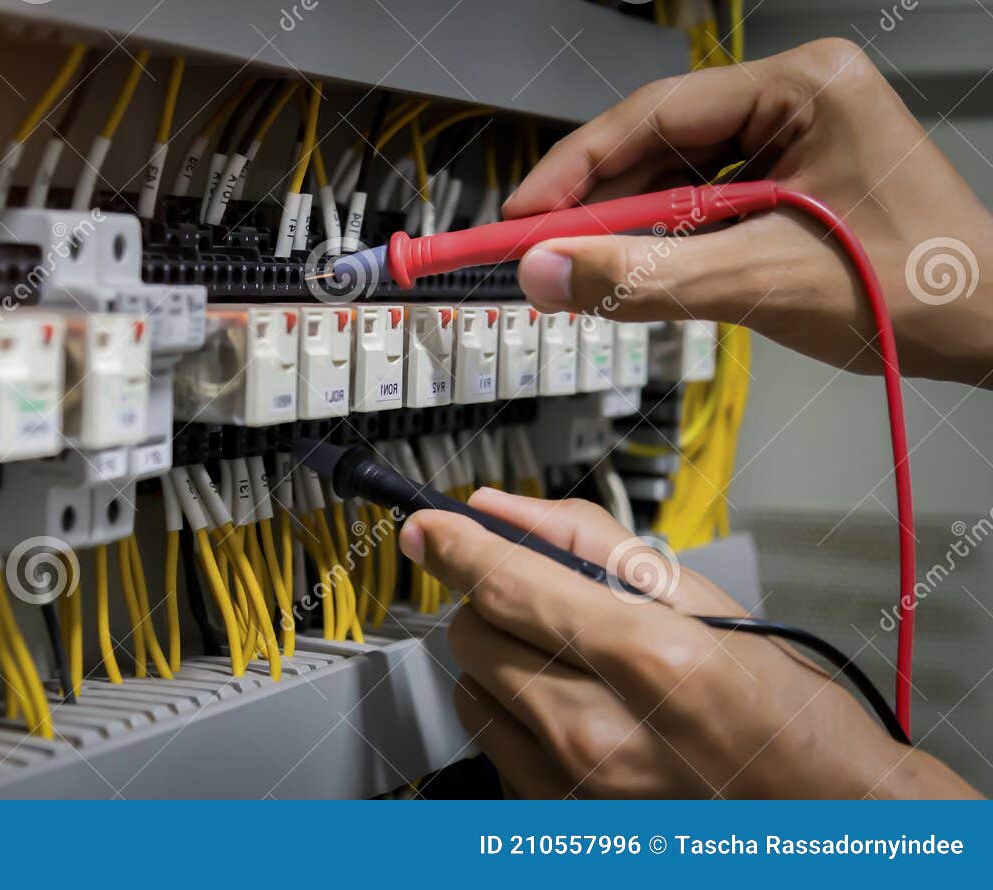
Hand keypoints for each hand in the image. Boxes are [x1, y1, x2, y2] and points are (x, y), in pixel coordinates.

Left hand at [399, 488, 980, 798]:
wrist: (819, 812)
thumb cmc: (778, 708)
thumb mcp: (705, 599)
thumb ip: (588, 541)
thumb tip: (498, 511)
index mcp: (651, 661)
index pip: (509, 587)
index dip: (454, 545)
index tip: (424, 524)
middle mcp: (601, 731)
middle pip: (474, 633)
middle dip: (496, 602)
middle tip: (549, 602)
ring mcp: (574, 785)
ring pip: (470, 685)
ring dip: (501, 659)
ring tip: (572, 662)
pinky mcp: (556, 814)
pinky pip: (487, 738)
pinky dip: (511, 710)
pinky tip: (568, 707)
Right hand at [506, 38, 992, 387]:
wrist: (990, 328)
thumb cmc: (915, 291)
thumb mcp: (760, 282)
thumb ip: (642, 278)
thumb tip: (546, 272)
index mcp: (803, 86)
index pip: (654, 115)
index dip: (573, 171)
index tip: (517, 217)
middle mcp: (797, 97)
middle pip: (657, 144)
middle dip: (594, 206)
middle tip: (532, 254)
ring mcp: (795, 136)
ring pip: (673, 176)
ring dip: (626, 228)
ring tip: (576, 272)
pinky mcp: (789, 178)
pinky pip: (701, 202)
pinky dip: (663, 241)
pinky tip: (633, 271)